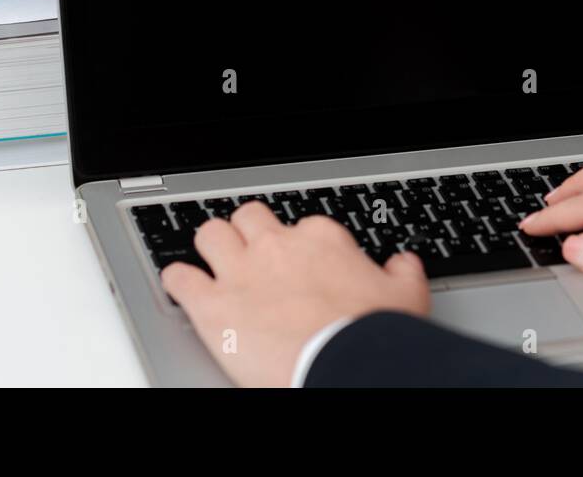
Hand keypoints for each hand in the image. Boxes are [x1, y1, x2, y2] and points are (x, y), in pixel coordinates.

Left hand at [161, 202, 429, 386]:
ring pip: (210, 234)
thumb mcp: (404, 295)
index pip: (300, 226)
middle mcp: (276, 247)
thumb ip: (402, 273)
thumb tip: (404, 264)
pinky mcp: (212, 306)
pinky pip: (180, 278)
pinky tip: (181, 285)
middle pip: (248, 217)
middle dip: (247, 232)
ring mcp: (241, 272)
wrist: (345, 364)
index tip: (299, 262)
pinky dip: (177, 280)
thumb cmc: (372, 333)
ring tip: (211, 261)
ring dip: (209, 246)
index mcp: (321, 239)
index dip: (296, 245)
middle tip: (250, 252)